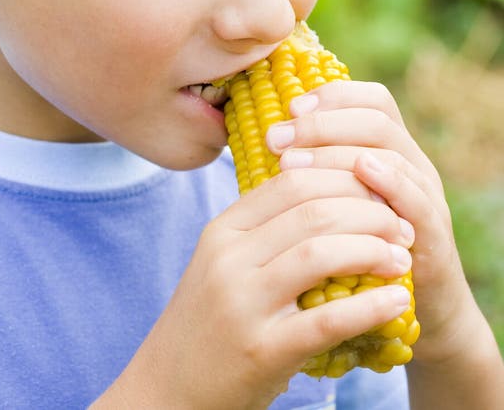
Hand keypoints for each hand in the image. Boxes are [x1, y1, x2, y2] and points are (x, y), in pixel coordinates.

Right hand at [123, 166, 416, 409]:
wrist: (165, 392)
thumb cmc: (207, 325)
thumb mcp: (223, 264)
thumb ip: (264, 229)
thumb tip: (327, 195)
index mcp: (223, 229)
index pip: (293, 179)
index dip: (345, 179)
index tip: (379, 192)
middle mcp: (229, 257)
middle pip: (313, 209)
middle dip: (369, 212)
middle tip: (400, 226)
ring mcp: (242, 303)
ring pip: (320, 253)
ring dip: (372, 249)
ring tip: (400, 257)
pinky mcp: (260, 350)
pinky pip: (327, 319)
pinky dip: (370, 306)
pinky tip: (396, 299)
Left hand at [267, 80, 473, 362]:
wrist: (402, 312)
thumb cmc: (353, 251)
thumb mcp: (333, 203)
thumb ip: (310, 170)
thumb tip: (262, 136)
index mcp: (387, 150)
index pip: (370, 100)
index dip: (332, 96)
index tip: (290, 107)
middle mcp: (411, 165)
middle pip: (376, 120)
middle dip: (322, 124)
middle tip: (277, 138)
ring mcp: (426, 197)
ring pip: (391, 154)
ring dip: (338, 153)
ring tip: (293, 163)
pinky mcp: (434, 236)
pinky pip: (416, 199)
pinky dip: (389, 182)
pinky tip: (360, 172)